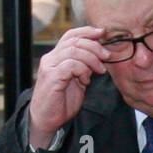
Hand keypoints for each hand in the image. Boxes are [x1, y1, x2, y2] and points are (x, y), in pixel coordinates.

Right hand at [28, 25, 108, 147]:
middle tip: (106, 56)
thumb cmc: (61, 103)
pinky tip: (86, 79)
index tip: (103, 33)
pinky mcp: (51, 77)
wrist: (46, 120)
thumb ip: (85, 67)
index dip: (87, 31)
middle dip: (94, 46)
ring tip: (99, 70)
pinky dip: (83, 69)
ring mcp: (49, 66)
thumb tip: (100, 56)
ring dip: (91, 59)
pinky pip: (71, 65)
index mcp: (56, 57)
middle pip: (74, 41)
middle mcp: (51, 58)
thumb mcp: (77, 81)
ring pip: (74, 51)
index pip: (71, 35)